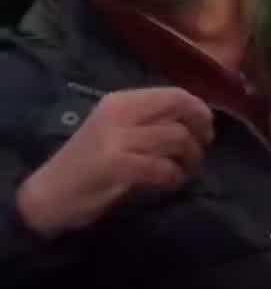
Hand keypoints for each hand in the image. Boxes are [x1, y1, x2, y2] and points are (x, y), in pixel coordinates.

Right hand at [15, 88, 213, 237]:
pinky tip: (170, 182)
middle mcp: (119, 113)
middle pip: (180, 109)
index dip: (199, 109)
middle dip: (201, 128)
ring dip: (191, 157)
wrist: (47, 196)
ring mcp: (117, 139)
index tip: (206, 128)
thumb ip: (150, 121)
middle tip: (203, 148)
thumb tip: (196, 119)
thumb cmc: (87, 165)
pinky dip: (175, 176)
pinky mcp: (118, 166)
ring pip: (177, 138)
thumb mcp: (117, 131)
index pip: (174, 93)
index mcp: (120, 101)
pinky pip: (164, 167)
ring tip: (186, 170)